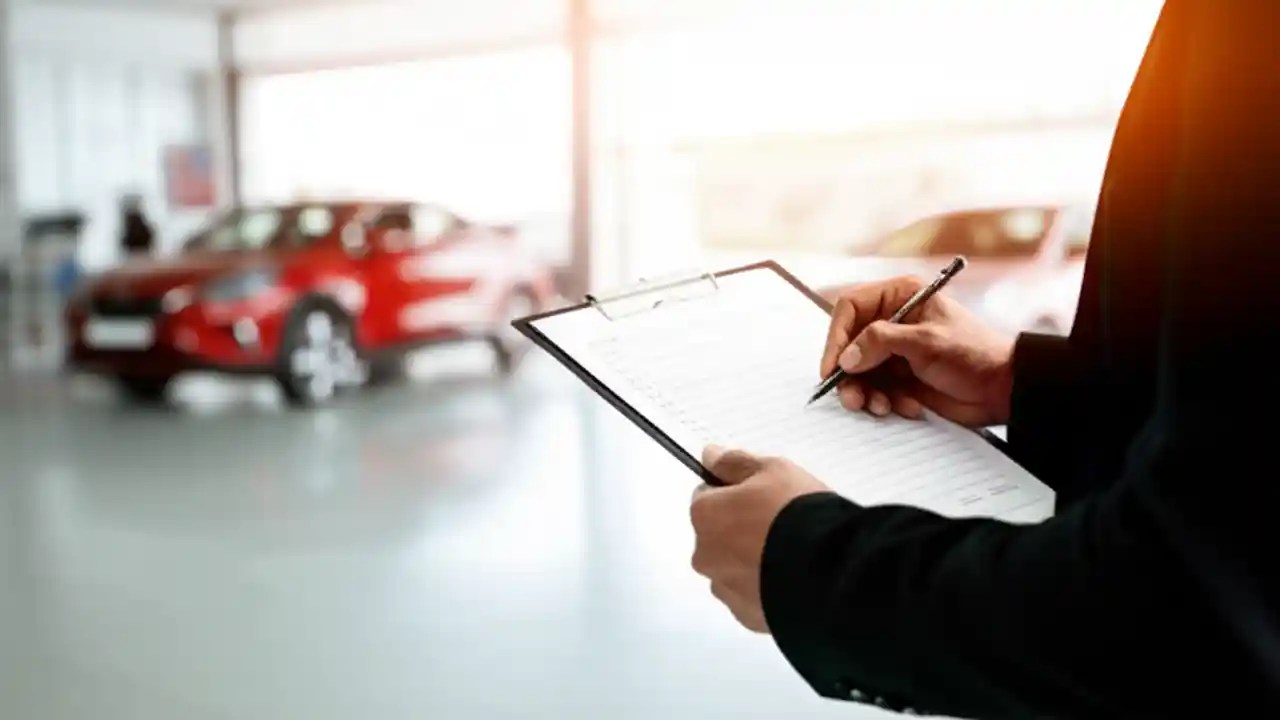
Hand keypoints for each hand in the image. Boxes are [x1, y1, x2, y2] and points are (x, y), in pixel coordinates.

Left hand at [690, 445, 828, 632]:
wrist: (829, 571)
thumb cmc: (798, 514)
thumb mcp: (774, 470)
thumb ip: (736, 463)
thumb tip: (709, 455)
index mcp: (705, 515)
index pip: (706, 497)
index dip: (734, 494)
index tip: (760, 496)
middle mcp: (706, 555)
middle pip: (718, 536)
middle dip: (741, 530)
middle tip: (780, 524)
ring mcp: (726, 590)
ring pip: (733, 569)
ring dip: (751, 562)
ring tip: (790, 554)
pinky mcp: (748, 617)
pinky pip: (751, 598)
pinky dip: (765, 589)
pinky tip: (792, 578)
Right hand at [821, 276, 1015, 426]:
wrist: (1004, 389)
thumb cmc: (974, 354)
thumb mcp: (927, 342)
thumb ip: (882, 342)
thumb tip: (846, 357)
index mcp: (900, 296)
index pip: (850, 308)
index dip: (837, 336)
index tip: (834, 366)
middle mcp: (892, 321)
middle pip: (849, 343)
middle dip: (849, 374)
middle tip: (853, 398)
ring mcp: (895, 351)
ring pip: (858, 371)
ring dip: (865, 392)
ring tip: (879, 407)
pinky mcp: (899, 377)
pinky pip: (875, 389)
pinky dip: (884, 401)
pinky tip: (906, 407)